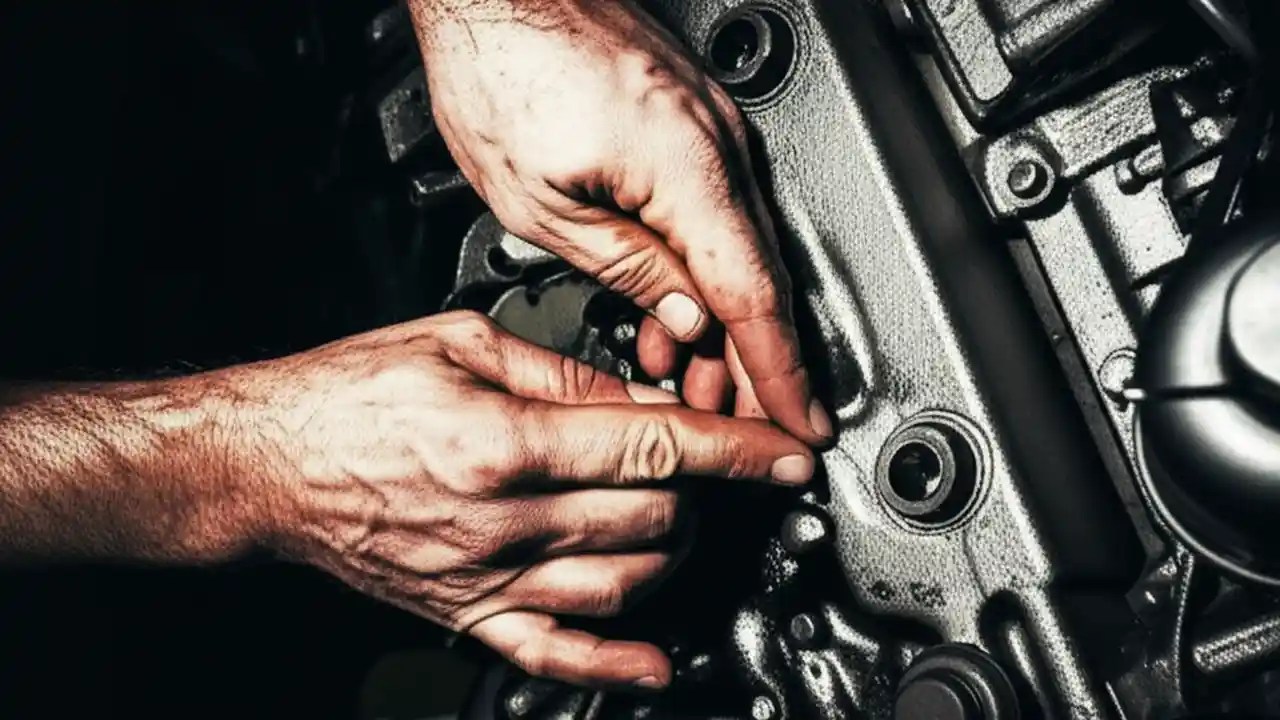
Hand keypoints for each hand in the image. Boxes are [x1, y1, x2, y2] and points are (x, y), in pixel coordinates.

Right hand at [225, 312, 813, 688]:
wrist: (266, 462)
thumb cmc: (348, 394)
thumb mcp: (459, 342)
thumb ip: (560, 369)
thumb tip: (636, 391)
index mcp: (507, 442)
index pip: (657, 447)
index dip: (738, 451)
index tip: (785, 455)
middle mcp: (504, 519)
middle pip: (653, 518)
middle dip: (699, 489)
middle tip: (700, 460)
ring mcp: (486, 576)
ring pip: (624, 585)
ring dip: (669, 554)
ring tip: (673, 520)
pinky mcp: (465, 612)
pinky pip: (551, 652)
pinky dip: (613, 664)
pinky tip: (654, 661)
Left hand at [409, 0, 832, 442]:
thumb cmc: (500, 68)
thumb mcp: (543, 203)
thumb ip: (628, 269)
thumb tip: (687, 322)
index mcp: (689, 170)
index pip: (752, 297)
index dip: (779, 372)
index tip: (800, 424)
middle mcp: (718, 145)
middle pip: (755, 279)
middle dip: (747, 362)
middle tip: (732, 420)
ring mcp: (712, 127)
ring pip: (737, 248)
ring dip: (719, 320)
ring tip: (685, 377)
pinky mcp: (692, 119)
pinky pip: (718, 211)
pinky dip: (704, 268)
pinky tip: (673, 307)